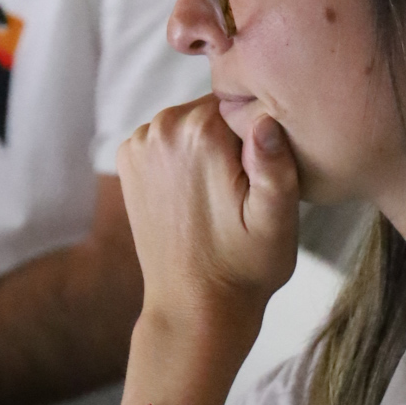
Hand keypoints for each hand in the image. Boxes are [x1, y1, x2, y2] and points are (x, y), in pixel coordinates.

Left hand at [116, 96, 298, 372]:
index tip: (262, 172)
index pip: (244, 99)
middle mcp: (162, 127)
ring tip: (220, 194)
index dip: (261, 130)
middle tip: (242, 188)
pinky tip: (195, 193)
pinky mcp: (128, 159)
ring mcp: (139, 143)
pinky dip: (182, 155)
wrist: (195, 305)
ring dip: (207, 145)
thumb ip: (276, 166)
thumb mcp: (277, 221)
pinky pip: (167, 137)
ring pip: (191, 120)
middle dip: (232, 136)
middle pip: (214, 106)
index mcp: (200, 131)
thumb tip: (265, 120)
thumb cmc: (245, 267)